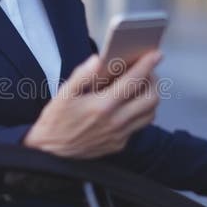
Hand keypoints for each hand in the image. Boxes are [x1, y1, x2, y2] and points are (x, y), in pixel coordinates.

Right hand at [23, 50, 161, 157]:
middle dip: (153, 81)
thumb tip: (98, 60)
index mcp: (102, 105)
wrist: (50, 152)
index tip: (155, 55)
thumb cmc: (56, 121)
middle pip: (150, 98)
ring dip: (150, 98)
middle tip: (146, 72)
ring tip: (140, 88)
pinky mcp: (119, 144)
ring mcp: (119, 135)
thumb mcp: (63, 94)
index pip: (134, 80)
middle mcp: (115, 121)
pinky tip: (129, 105)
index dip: (147, 65)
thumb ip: (82, 75)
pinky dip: (140, 112)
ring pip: (149, 114)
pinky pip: (139, 126)